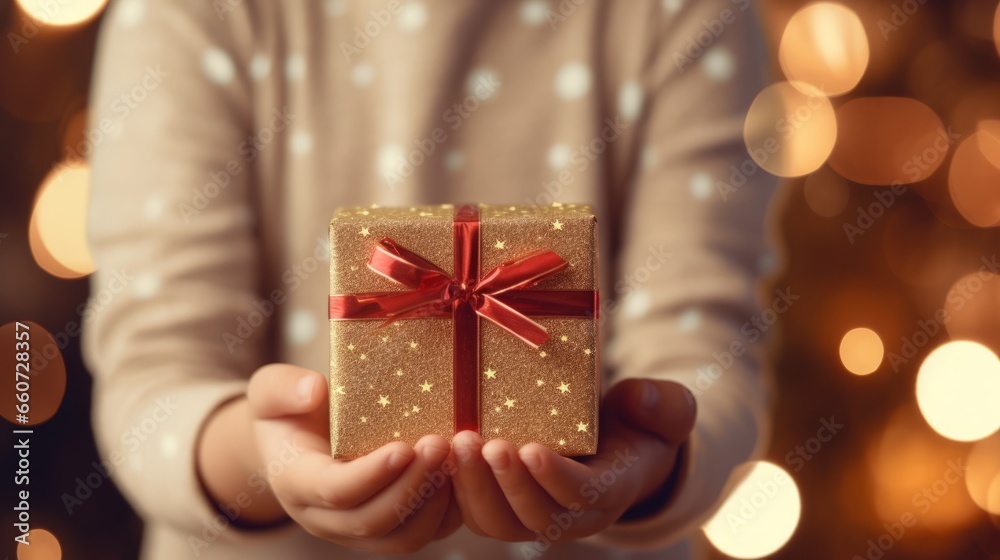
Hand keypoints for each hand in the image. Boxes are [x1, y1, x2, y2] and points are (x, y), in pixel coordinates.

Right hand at [245, 364, 461, 551]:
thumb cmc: (289, 412)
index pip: (336, 492)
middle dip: (411, 486)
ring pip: (402, 537)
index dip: (372, 474)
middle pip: (373, 521)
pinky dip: (447, 511)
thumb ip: (283, 388)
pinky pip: (423, 534)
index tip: (404, 447)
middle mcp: (325, 519)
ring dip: (434, 503)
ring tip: (454, 458)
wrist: (297, 444)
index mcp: (297, 483)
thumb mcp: (271, 391)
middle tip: (439, 444)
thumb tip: (314, 389)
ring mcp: (358, 531)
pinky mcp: (388, 531)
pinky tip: (461, 473)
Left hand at [450, 378, 695, 542]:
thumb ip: (666, 406)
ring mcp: (536, 517)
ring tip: (458, 443)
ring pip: (498, 523)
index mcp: (610, 491)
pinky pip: (476, 514)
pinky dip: (456, 491)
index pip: (580, 495)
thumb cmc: (638, 426)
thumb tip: (642, 402)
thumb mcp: (665, 410)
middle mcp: (573, 516)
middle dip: (505, 483)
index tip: (530, 448)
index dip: (554, 478)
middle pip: (534, 517)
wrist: (618, 451)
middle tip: (483, 443)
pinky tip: (441, 454)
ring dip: (474, 488)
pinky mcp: (506, 510)